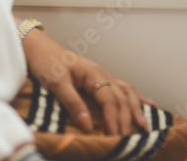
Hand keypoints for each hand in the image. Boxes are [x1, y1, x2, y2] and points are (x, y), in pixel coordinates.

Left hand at [21, 28, 155, 135]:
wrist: (38, 47)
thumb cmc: (46, 62)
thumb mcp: (56, 84)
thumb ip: (73, 103)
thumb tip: (88, 126)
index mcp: (93, 73)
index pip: (109, 99)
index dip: (113, 118)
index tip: (114, 135)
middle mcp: (102, 73)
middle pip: (121, 97)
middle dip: (127, 119)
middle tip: (127, 139)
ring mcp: (103, 75)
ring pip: (127, 92)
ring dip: (136, 109)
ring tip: (145, 126)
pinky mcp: (100, 78)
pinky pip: (123, 88)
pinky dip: (137, 97)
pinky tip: (148, 105)